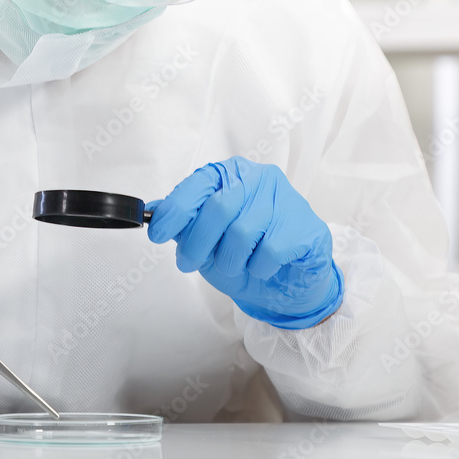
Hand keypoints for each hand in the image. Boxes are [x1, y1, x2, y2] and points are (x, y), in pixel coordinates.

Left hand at [147, 157, 342, 328]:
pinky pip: (270, 251)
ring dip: (229, 261)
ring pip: (242, 233)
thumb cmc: (246, 255)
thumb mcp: (206, 240)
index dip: (175, 210)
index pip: (199, 184)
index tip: (158, 234)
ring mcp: (286, 200)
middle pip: (218, 208)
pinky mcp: (305, 227)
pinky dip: (258, 268)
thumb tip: (152, 210)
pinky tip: (263, 267)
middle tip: (187, 263)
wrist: (288, 284)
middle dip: (197, 243)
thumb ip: (183, 223)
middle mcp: (260, 180)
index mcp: (233, 175)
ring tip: (233, 266)